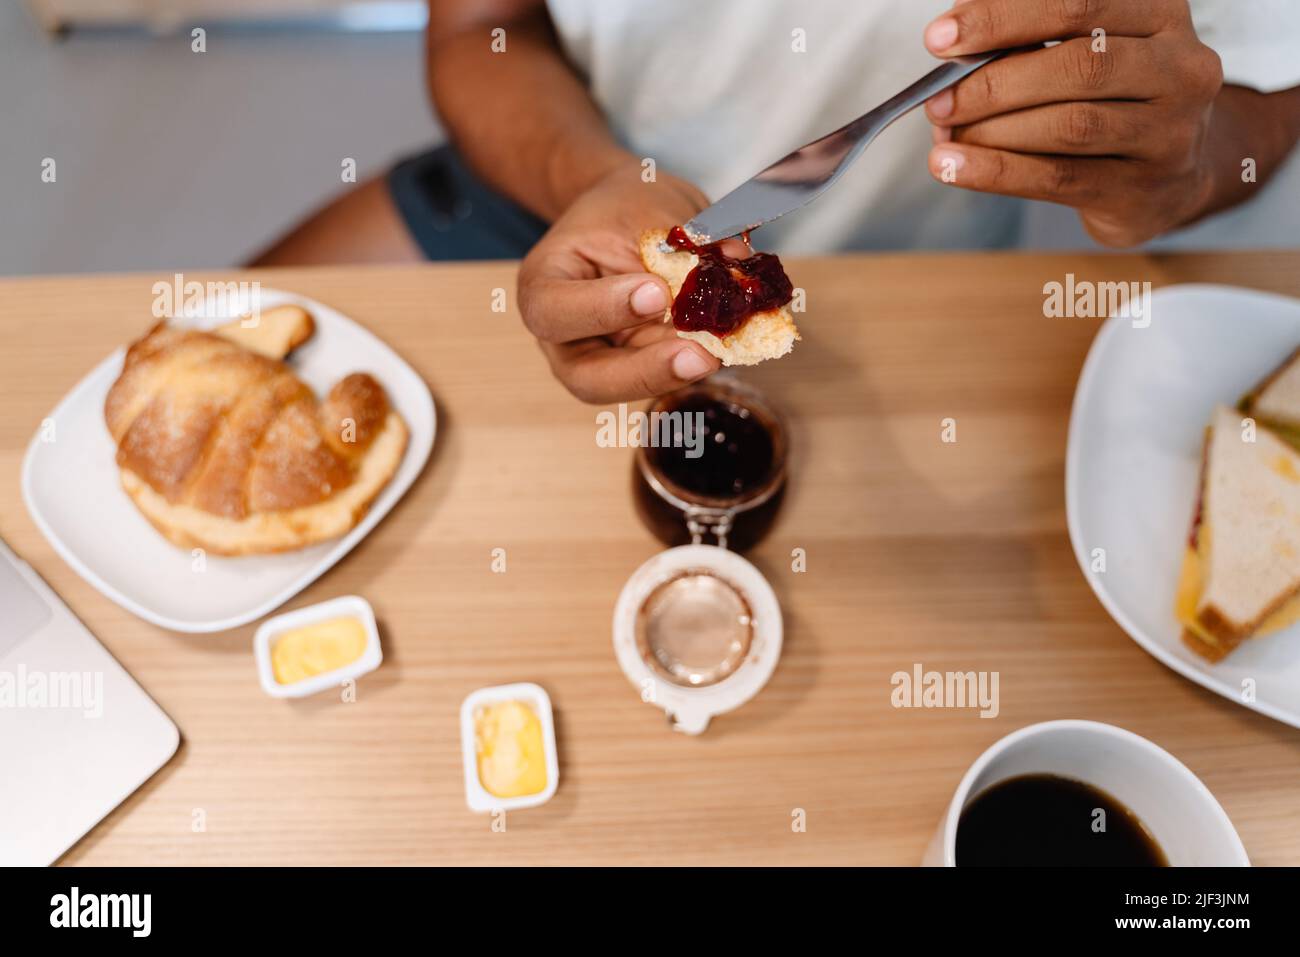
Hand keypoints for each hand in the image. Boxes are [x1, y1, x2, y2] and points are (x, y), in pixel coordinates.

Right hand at [516, 162, 721, 403]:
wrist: (627, 217)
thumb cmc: (623, 208)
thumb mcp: (646, 208)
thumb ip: (682, 241)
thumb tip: (735, 264)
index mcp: (545, 284)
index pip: (554, 311)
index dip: (602, 309)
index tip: (655, 293)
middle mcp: (565, 336)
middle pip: (588, 378)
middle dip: (645, 371)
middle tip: (697, 355)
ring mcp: (603, 359)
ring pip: (630, 389)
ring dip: (678, 374)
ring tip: (719, 349)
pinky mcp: (641, 366)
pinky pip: (665, 376)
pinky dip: (697, 362)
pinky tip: (726, 345)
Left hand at [923, 0, 1223, 246]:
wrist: (1163, 179)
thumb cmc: (1108, 100)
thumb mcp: (1079, 51)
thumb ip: (1024, 39)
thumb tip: (952, 41)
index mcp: (1159, 12)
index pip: (1078, 2)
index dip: (1002, 17)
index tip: (940, 37)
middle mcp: (1180, 67)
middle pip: (1077, 65)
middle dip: (992, 82)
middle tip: (938, 99)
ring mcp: (1168, 133)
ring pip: (1069, 125)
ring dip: (991, 130)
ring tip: (945, 134)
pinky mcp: (1140, 190)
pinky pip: (1057, 178)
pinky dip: (994, 171)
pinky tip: (952, 166)